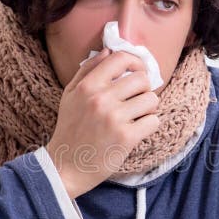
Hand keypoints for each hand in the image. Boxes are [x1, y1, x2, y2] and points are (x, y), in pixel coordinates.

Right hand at [46, 49, 159, 198]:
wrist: (66, 166)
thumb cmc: (70, 129)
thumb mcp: (70, 95)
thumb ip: (88, 70)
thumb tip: (109, 51)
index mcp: (88, 86)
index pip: (121, 58)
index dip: (136, 63)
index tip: (138, 73)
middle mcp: (101, 99)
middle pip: (142, 79)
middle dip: (144, 89)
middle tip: (137, 100)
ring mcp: (115, 118)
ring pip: (151, 100)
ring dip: (148, 108)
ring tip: (136, 116)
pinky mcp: (126, 138)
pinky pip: (153, 121)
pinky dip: (149, 125)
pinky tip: (137, 130)